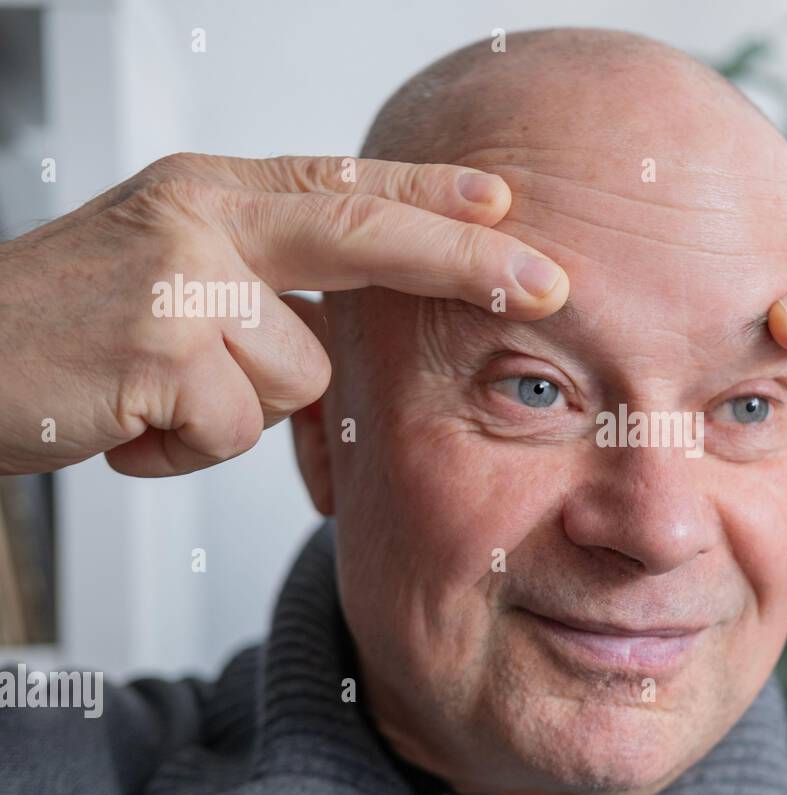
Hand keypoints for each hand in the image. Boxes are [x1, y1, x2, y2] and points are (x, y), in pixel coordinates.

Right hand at [0, 152, 568, 476]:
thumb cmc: (65, 334)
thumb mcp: (164, 276)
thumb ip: (257, 282)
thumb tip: (346, 322)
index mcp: (208, 195)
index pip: (340, 185)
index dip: (432, 198)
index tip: (509, 206)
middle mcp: (198, 218)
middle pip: (364, 235)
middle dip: (467, 263)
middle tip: (553, 286)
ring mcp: (178, 279)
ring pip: (300, 376)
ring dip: (236, 411)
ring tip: (153, 396)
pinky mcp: (157, 348)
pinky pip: (239, 429)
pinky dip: (186, 450)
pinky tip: (125, 422)